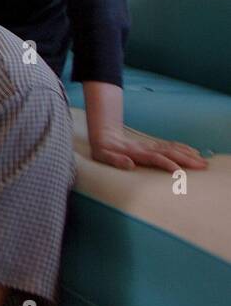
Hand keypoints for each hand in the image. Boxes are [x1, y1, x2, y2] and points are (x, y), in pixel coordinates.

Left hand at [90, 134, 208, 172]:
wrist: (105, 134)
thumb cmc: (103, 149)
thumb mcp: (103, 156)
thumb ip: (115, 160)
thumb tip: (129, 164)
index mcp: (135, 153)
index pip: (154, 158)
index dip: (166, 163)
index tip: (178, 171)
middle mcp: (146, 148)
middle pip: (169, 152)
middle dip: (186, 159)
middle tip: (202, 166)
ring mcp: (150, 146)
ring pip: (172, 149)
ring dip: (188, 154)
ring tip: (203, 161)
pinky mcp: (152, 146)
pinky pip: (170, 146)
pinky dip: (183, 148)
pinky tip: (193, 152)